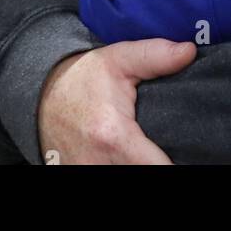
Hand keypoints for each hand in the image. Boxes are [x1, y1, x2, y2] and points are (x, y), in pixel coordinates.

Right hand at [36, 38, 196, 164]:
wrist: (41, 98)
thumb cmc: (83, 79)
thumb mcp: (118, 59)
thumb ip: (155, 56)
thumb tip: (190, 51)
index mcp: (114, 137)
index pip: (159, 169)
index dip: (176, 161)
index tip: (186, 150)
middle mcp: (99, 165)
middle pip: (146, 175)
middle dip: (158, 162)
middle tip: (166, 144)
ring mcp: (87, 175)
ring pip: (129, 179)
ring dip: (140, 165)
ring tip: (149, 150)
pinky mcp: (79, 177)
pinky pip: (111, 178)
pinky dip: (124, 168)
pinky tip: (131, 156)